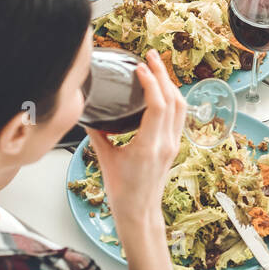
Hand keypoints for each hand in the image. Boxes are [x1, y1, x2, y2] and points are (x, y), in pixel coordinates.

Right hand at [85, 50, 185, 227]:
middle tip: (152, 56)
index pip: (158, 106)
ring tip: (158, 67)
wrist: (140, 213)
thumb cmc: (122, 192)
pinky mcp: (174, 146)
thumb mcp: (105, 160)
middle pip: (174, 100)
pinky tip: (162, 90)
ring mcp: (173, 145)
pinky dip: (172, 98)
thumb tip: (87, 114)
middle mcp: (166, 143)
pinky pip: (179, 116)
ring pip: (181, 107)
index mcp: (148, 147)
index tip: (140, 67)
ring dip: (171, 84)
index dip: (152, 82)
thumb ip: (98, 135)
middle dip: (164, 74)